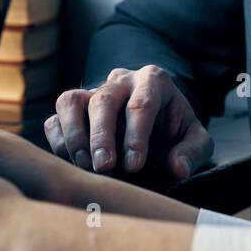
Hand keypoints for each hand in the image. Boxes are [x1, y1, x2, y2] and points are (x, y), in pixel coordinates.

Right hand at [45, 65, 212, 180]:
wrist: (156, 130)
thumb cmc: (176, 134)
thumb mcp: (196, 142)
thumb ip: (193, 152)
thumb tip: (178, 168)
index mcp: (153, 81)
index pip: (141, 103)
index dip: (136, 135)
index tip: (135, 166)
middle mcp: (119, 81)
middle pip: (102, 100)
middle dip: (101, 136)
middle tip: (105, 168)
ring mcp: (91, 93)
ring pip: (69, 102)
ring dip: (74, 137)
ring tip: (87, 167)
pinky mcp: (71, 112)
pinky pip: (54, 121)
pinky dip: (58, 143)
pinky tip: (74, 165)